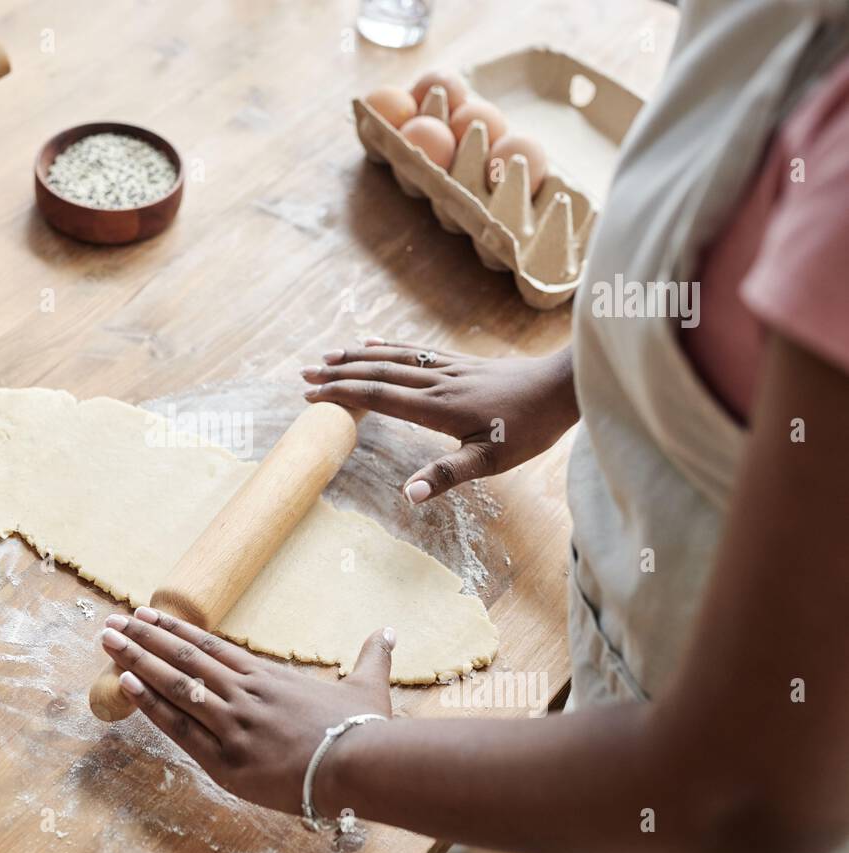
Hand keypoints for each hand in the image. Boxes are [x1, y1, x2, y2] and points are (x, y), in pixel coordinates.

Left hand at [99, 607, 394, 815]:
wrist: (363, 764)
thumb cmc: (366, 729)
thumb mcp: (369, 687)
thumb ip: (371, 655)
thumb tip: (388, 630)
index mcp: (268, 677)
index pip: (210, 646)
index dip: (175, 630)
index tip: (147, 613)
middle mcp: (244, 693)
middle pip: (183, 657)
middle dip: (143, 638)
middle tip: (111, 620)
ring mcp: (232, 723)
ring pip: (174, 684)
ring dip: (136, 660)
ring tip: (106, 641)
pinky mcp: (226, 758)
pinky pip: (179, 726)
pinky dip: (150, 704)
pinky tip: (123, 684)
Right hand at [301, 339, 578, 502]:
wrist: (561, 387)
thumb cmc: (528, 428)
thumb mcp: (490, 460)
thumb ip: (446, 475)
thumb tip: (407, 496)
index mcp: (436, 407)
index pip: (378, 396)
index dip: (342, 395)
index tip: (312, 397)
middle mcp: (435, 382)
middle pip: (378, 372)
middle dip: (338, 373)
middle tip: (304, 375)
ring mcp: (447, 368)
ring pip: (392, 357)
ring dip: (356, 357)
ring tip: (327, 356)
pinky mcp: (459, 363)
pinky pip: (413, 351)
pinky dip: (387, 347)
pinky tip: (373, 343)